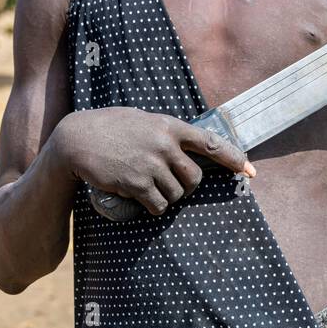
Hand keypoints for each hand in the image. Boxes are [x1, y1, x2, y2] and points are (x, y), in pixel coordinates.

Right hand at [53, 107, 254, 215]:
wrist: (77, 139)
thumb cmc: (109, 127)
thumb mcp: (141, 119)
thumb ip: (164, 131)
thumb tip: (187, 144)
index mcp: (169, 126)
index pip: (210, 141)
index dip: (233, 157)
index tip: (250, 170)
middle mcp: (164, 144)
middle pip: (195, 178)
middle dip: (187, 187)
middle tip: (171, 185)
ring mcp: (151, 164)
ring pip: (176, 195)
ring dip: (167, 198)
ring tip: (149, 188)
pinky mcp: (136, 183)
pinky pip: (158, 206)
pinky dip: (154, 208)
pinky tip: (142, 200)